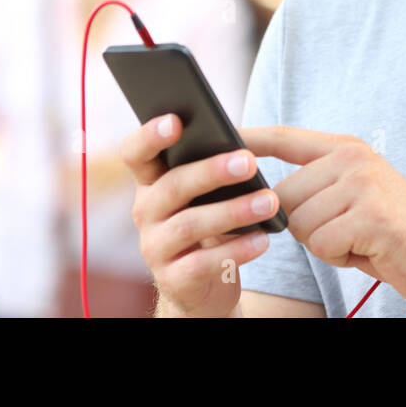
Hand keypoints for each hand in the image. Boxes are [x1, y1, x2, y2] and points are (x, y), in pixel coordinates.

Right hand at [119, 114, 280, 317]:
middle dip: (211, 172)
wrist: (203, 286)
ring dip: (232, 211)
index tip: (176, 120)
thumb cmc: (209, 222)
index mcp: (151, 182)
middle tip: (249, 162)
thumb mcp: (205, 194)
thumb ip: (210, 167)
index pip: (136, 154)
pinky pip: (202, 264)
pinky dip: (236, 250)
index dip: (150, 136)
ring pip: (189, 225)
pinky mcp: (172, 280)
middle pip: (172, 186)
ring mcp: (155, 248)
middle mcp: (145, 212)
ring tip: (269, 202)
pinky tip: (262, 240)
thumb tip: (242, 147)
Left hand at [242, 125, 405, 307]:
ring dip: (324, 243)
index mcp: (347, 149)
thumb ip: (316, 185)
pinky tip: (367, 249)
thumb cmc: (390, 233)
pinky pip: (322, 243)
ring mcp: (363, 184)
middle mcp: (353, 159)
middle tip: (345, 231)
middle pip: (285, 195)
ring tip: (359, 239)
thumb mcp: (353, 195)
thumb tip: (264, 194)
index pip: (287, 137)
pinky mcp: (369, 215)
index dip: (252, 139)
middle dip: (305, 225)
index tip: (222, 136)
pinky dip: (339, 256)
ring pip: (301, 223)